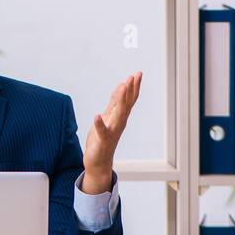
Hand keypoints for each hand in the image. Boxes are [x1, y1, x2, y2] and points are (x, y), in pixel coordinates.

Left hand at [82, 72, 141, 193]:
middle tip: (134, 76)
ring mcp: (112, 131)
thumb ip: (114, 103)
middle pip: (127, 104)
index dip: (133, 87)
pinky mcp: (102, 140)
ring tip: (122, 87)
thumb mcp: (108, 116)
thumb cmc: (102, 138)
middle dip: (130, 90)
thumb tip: (121, 87)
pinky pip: (102, 131)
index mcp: (120, 117)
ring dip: (120, 100)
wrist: (99, 161)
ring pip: (118, 114)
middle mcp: (119, 123)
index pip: (129, 100)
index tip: (138, 74)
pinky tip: (97, 115)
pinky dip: (100, 123)